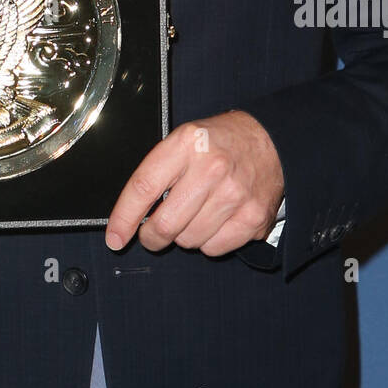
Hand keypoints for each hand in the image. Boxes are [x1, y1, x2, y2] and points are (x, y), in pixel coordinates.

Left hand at [106, 111, 283, 256]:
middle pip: (165, 223)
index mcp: (187, 143)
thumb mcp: (185, 139)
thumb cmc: (220, 142)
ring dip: (183, 236)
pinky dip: (208, 242)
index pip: (144, 186)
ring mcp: (234, 195)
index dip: (124, 217)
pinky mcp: (253, 218)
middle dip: (152, 236)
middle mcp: (211, 168)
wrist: (272, 141)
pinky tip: (214, 221)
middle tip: (152, 233)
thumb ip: (159, 170)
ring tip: (193, 216)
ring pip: (188, 240)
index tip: (115, 237)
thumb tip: (131, 214)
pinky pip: (214, 249)